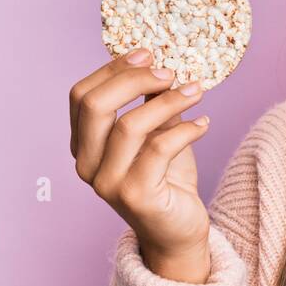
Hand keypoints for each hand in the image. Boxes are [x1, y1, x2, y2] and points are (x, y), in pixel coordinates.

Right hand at [69, 48, 213, 280]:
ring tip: (196, 92)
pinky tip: (204, 123)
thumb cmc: (166, 179)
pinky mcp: (135, 197)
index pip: (81, 96)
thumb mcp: (156, 134)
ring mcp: (107, 183)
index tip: (148, 54)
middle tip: (170, 72)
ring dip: (168, 101)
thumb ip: (150, 104)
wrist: (179, 232)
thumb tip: (159, 65)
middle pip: (96, 105)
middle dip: (134, 80)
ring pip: (130, 125)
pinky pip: (160, 148)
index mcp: (82, 146)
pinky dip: (186, 129)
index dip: (113, 69)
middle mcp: (86, 165)